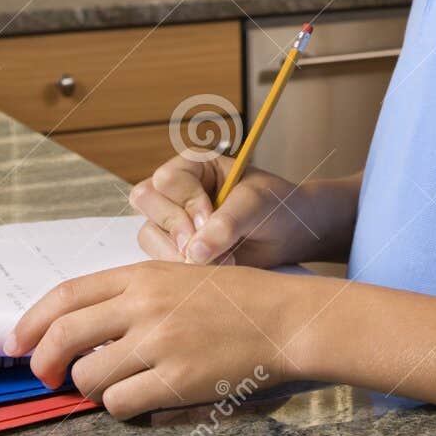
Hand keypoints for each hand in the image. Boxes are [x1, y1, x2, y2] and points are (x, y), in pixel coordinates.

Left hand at [3, 259, 306, 418]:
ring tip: (112, 385)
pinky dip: (119, 407)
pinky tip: (139, 398)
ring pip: (89, 377)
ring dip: (90, 389)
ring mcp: (159, 343)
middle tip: (47, 376)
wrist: (286, 319)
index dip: (31, 321)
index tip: (15, 342)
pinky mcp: (175, 380)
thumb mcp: (179, 277)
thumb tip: (79, 328)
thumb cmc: (237, 299)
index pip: (66, 295)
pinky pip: (120, 404)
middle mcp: (143, 305)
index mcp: (142, 275)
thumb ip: (131, 295)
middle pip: (63, 337)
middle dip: (44, 363)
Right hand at [129, 149, 320, 269]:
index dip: (186, 202)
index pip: (168, 179)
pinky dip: (182, 268)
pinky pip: (159, 258)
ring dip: (179, 253)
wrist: (289, 234)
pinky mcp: (176, 248)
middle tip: (204, 247)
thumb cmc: (276, 206)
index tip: (211, 219)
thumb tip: (194, 252)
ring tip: (221, 261)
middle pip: (146, 200)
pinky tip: (213, 270)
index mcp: (194, 165)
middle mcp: (177, 190)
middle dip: (176, 228)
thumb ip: (226, 224)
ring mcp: (173, 220)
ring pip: (148, 233)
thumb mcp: (256, 206)